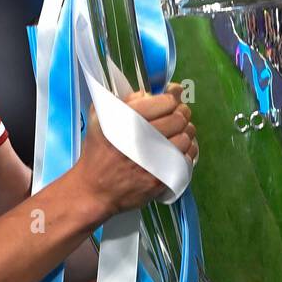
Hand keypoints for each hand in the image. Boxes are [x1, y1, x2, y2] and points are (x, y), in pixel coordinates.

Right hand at [72, 82, 196, 221]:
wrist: (94, 190)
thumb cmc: (98, 153)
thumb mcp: (100, 120)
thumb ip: (124, 101)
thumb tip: (153, 92)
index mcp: (126, 120)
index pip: (165, 101)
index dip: (171, 98)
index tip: (169, 101)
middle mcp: (140, 138)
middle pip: (179, 117)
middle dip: (181, 114)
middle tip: (176, 117)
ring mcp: (153, 159)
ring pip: (186, 137)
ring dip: (185, 133)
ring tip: (177, 134)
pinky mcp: (161, 178)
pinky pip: (186, 158)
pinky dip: (187, 151)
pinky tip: (177, 150)